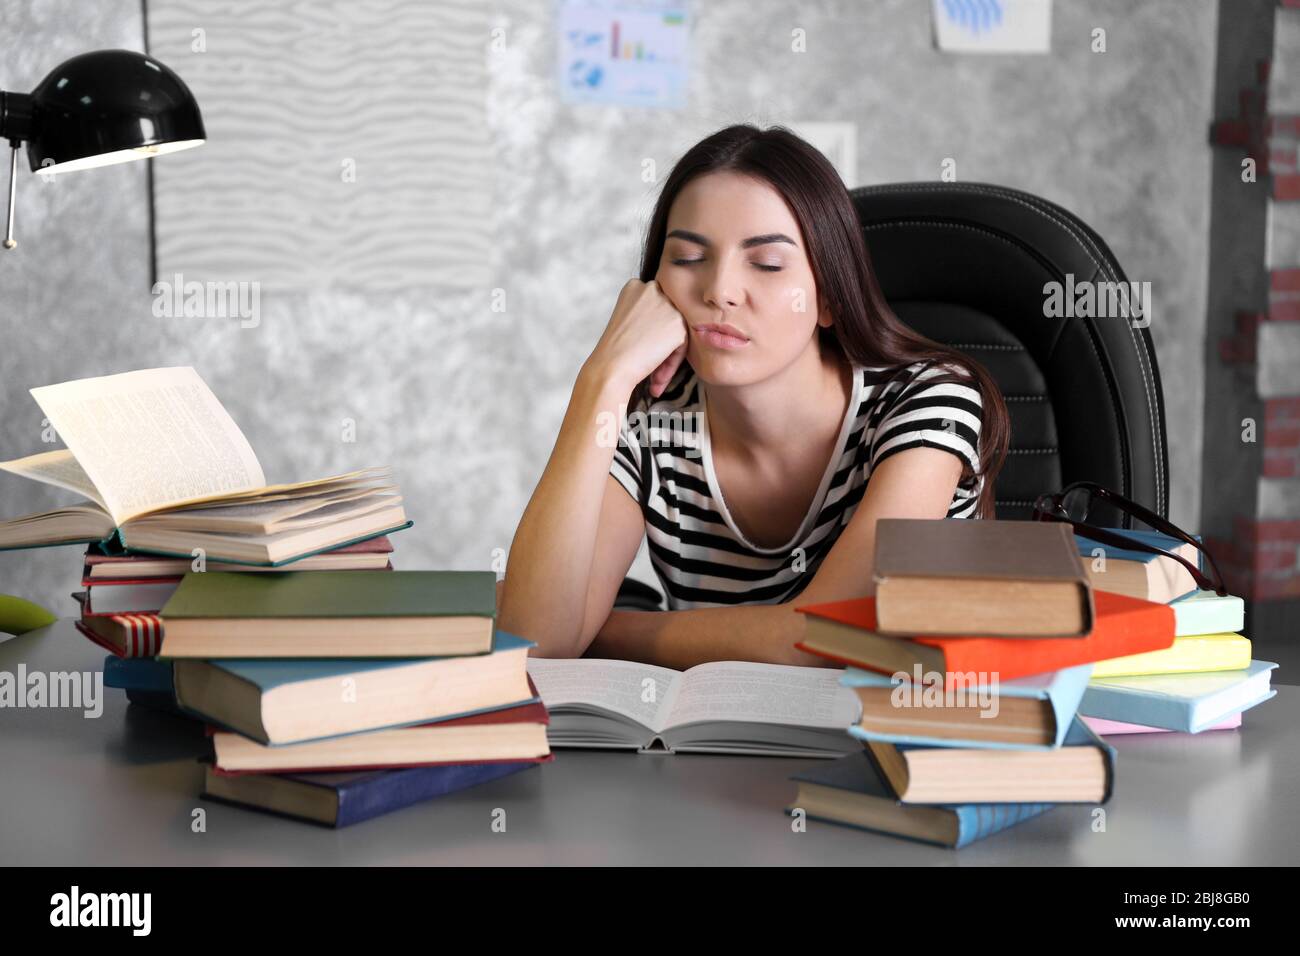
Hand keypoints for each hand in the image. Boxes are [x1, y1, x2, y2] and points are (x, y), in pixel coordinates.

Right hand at [586, 279, 688, 398]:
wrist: (610, 368)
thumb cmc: (613, 352)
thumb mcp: (625, 321)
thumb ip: (646, 314)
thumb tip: (667, 324)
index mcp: (635, 286)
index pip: (655, 307)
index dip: (650, 333)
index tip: (640, 350)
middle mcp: (651, 289)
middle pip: (668, 319)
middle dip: (661, 344)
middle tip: (650, 371)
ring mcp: (666, 304)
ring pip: (677, 333)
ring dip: (667, 357)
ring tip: (653, 379)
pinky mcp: (678, 323)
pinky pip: (683, 346)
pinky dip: (672, 364)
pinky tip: (656, 378)